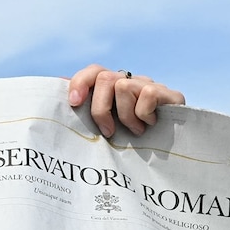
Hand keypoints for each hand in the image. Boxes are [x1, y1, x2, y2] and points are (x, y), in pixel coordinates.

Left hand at [66, 65, 184, 137]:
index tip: (73, 103)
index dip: (80, 82)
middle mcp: (131, 82)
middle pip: (104, 77)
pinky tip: (151, 125)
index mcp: (114, 89)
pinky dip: (144, 114)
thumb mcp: (106, 131)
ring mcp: (151, 87)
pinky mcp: (171, 95)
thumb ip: (85, 116)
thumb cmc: (132, 146)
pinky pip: (147, 95)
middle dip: (101, 108)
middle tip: (108, 131)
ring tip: (135, 131)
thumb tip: (56, 95)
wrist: (173, 158)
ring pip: (124, 86)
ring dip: (125, 115)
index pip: (94, 71)